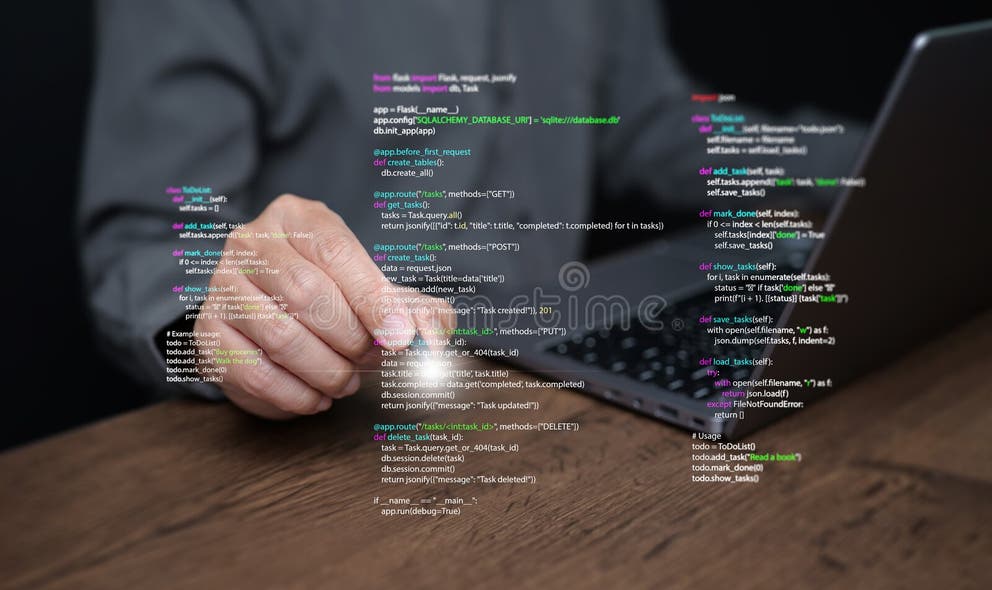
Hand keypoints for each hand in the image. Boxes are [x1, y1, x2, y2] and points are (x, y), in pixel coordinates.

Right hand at [194, 194, 453, 418]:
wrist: (272, 310)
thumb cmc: (337, 296)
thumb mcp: (382, 293)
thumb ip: (420, 311)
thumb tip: (433, 342)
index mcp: (296, 217)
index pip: (335, 252)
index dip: (372, 299)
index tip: (400, 338)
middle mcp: (251, 243)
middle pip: (307, 294)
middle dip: (351, 339)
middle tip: (372, 360)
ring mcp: (222, 286)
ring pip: (281, 337)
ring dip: (327, 371)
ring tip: (348, 380)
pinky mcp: (208, 332)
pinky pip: (254, 372)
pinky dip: (296, 395)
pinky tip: (317, 397)